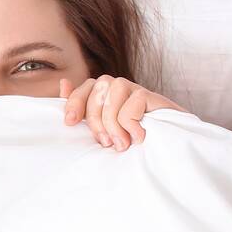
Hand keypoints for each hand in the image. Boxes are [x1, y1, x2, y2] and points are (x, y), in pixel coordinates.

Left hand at [60, 75, 185, 151]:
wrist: (168, 148)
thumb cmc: (131, 141)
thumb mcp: (103, 130)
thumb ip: (83, 110)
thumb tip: (63, 83)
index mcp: (103, 95)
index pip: (83, 88)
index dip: (74, 103)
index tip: (70, 123)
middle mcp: (117, 87)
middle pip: (95, 91)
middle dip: (95, 120)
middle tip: (105, 143)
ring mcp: (134, 89)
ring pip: (112, 94)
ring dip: (113, 124)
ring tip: (122, 144)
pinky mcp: (150, 95)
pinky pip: (130, 105)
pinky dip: (131, 126)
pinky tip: (138, 138)